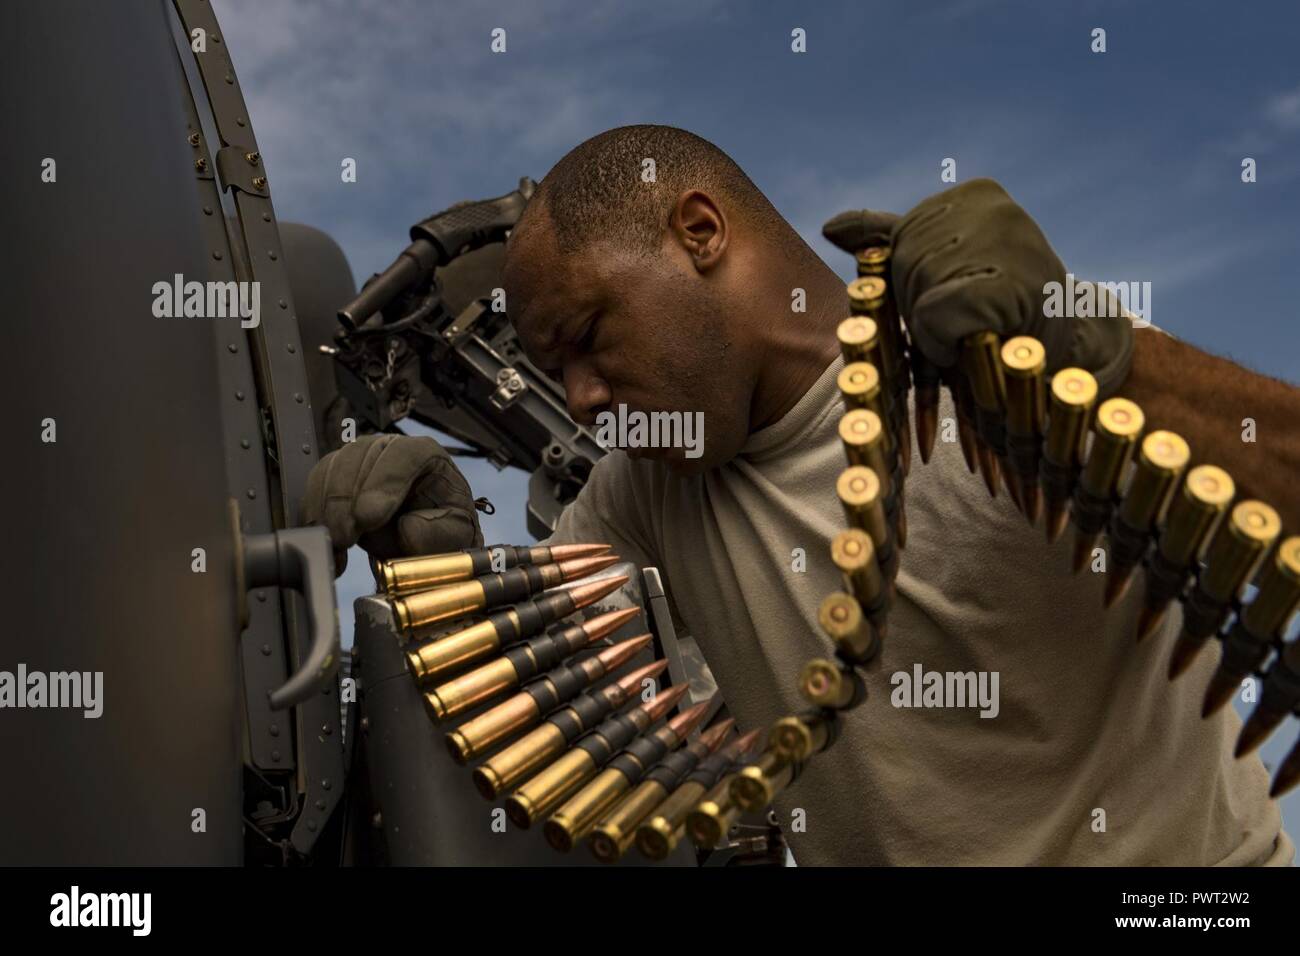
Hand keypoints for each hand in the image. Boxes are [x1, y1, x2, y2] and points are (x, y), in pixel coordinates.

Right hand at [301, 434, 483, 574]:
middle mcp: (389, 448)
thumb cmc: (441, 529)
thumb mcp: (456, 535)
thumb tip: (407, 528)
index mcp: (425, 454)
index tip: (370, 517)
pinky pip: (315, 485)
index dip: (383, 484)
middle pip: (359, 457)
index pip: (402, 455)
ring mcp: (359, 458)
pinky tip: (328, 541)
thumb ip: (439, 533)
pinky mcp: (335, 476)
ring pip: (332, 469)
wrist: (420, 540)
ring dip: (328, 509)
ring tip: (337, 542)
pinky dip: (315, 515)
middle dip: (348, 500)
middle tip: (347, 536)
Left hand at [823, 179, 1133, 396]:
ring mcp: (1006, 239)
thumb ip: (890, 243)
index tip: (962, 296)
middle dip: (924, 311)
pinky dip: (945, 341)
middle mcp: (992, 206)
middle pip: (904, 269)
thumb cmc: (1001, 315)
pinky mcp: (1013, 282)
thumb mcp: (941, 269)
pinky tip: (978, 342)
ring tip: (978, 332)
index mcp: (974, 195)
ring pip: (917, 296)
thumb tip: (830, 227)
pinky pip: (936, 316)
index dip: (917, 289)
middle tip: (971, 322)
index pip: (900, 246)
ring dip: (935, 333)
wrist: (1068, 352)